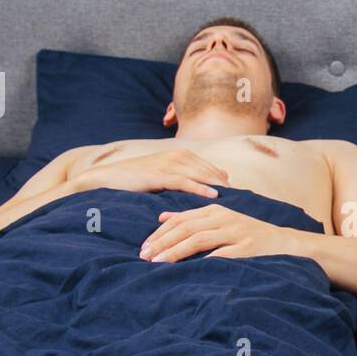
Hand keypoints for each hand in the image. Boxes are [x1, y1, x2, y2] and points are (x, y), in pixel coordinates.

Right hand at [77, 149, 228, 196]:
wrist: (110, 176)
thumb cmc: (137, 179)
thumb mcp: (163, 177)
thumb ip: (183, 180)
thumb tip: (207, 190)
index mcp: (181, 155)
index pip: (210, 168)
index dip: (226, 181)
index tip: (242, 193)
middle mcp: (178, 156)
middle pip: (210, 171)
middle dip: (228, 184)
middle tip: (246, 199)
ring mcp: (169, 164)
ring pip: (201, 175)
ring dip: (219, 187)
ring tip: (238, 199)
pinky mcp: (160, 174)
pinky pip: (185, 181)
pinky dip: (200, 188)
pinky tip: (214, 196)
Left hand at [139, 204, 301, 261]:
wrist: (284, 243)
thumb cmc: (248, 235)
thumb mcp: (220, 221)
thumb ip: (192, 218)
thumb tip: (161, 217)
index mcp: (215, 210)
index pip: (180, 219)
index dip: (159, 233)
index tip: (143, 247)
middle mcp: (224, 217)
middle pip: (185, 228)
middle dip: (162, 242)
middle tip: (144, 256)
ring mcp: (237, 232)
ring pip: (199, 239)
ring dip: (175, 252)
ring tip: (158, 263)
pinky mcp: (247, 247)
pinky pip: (221, 254)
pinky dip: (203, 261)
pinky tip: (188, 270)